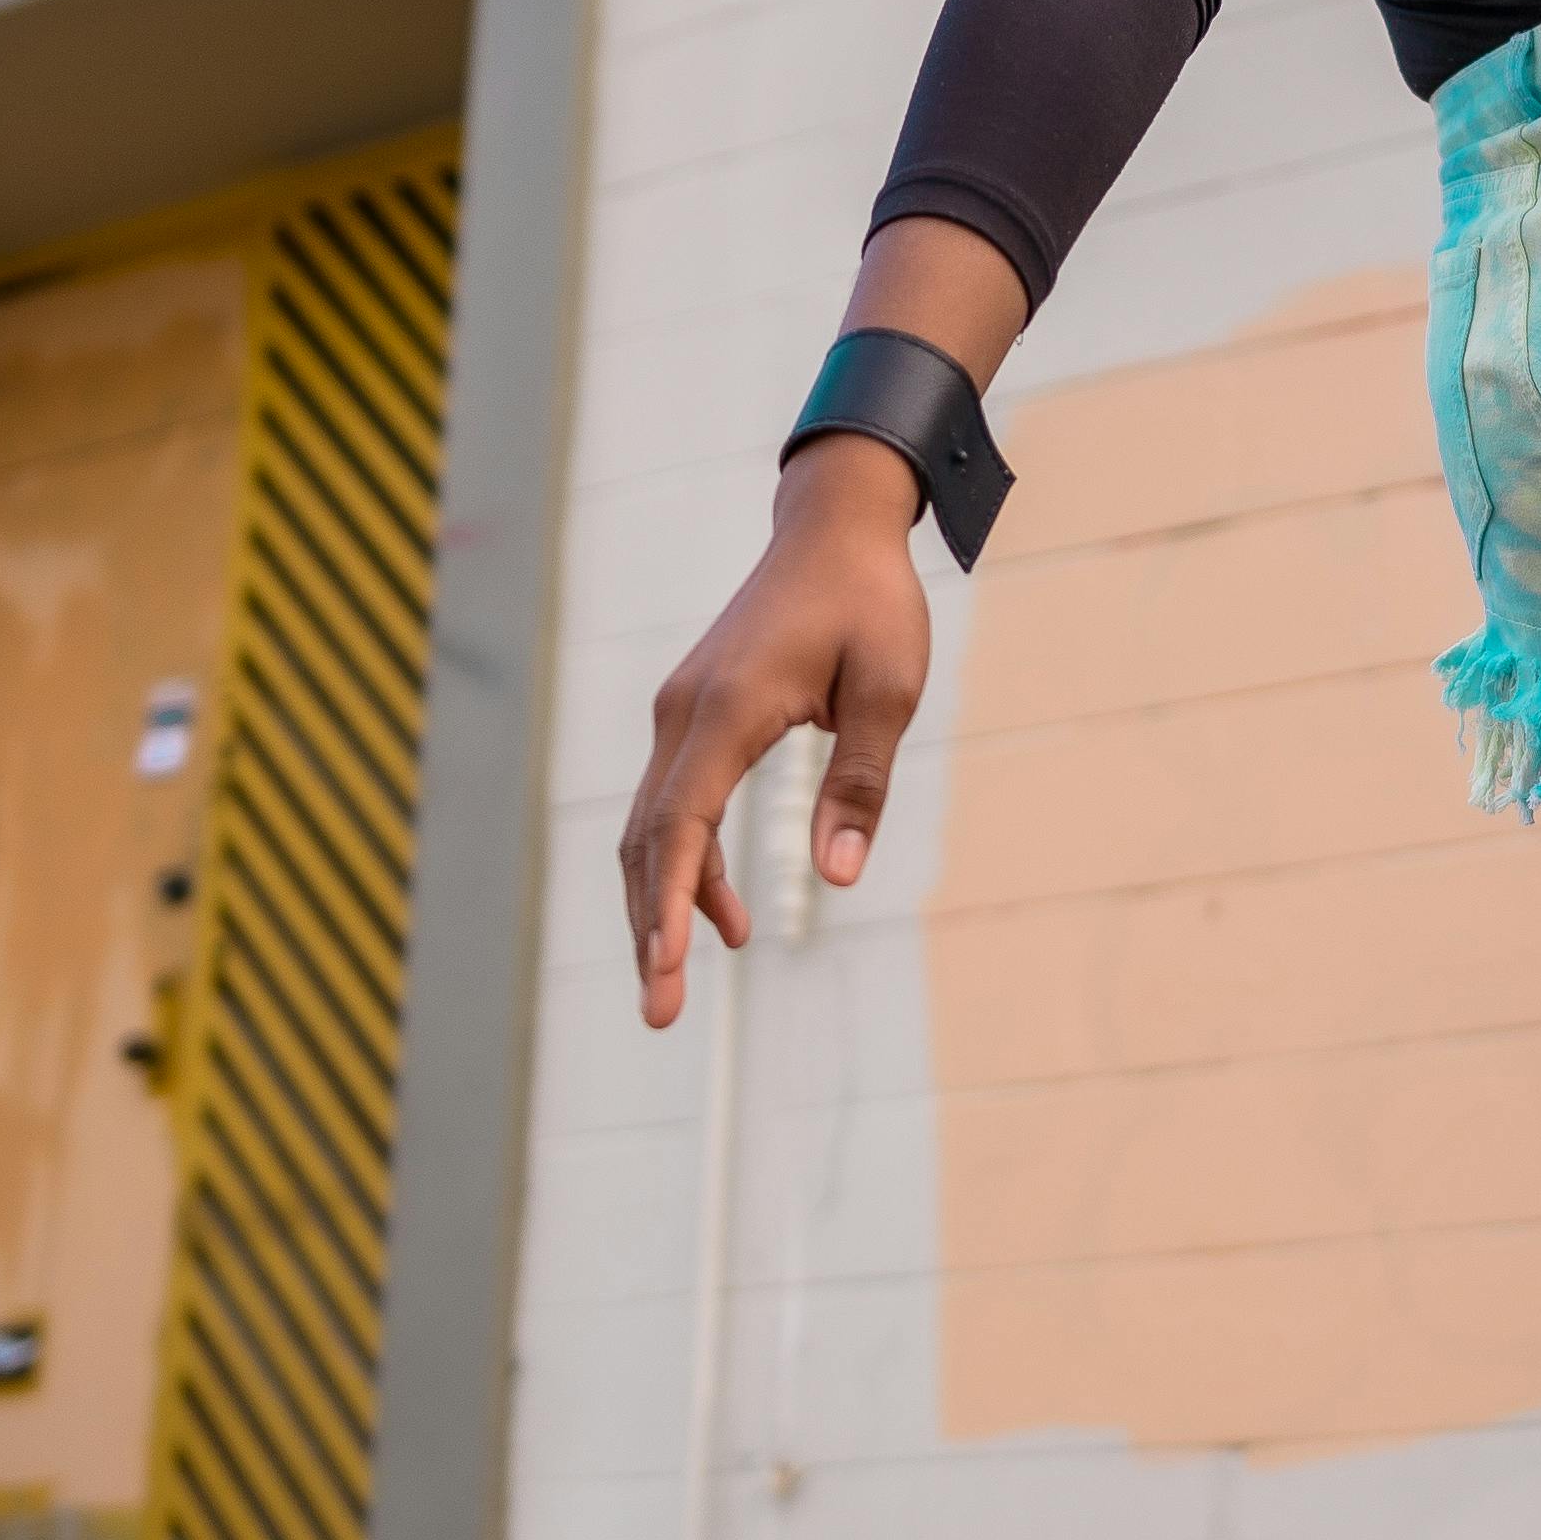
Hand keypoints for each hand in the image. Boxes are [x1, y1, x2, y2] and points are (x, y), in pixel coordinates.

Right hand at [620, 436, 933, 1025]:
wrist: (836, 526)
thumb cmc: (871, 601)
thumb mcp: (889, 691)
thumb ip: (861, 784)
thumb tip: (838, 875)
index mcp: (729, 709)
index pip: (683, 826)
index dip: (673, 904)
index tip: (671, 969)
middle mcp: (686, 712)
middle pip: (651, 839)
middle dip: (653, 928)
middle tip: (661, 1013)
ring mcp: (682, 710)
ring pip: (654, 825)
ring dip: (664, 902)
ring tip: (683, 978)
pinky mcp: (695, 712)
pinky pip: (675, 801)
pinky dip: (688, 861)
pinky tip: (726, 913)